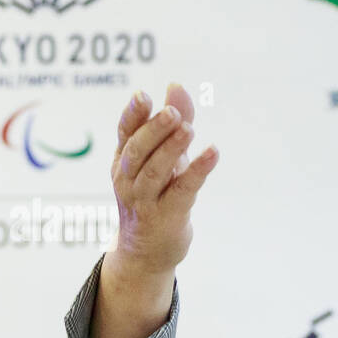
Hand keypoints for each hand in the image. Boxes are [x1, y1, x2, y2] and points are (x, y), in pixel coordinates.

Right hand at [109, 83, 217, 276]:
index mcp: (124, 162)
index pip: (125, 134)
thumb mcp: (163, 158)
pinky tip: (213, 153)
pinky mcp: (168, 217)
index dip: (133, 115)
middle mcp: (129, 180)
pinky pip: (182, 191)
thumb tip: (176, 86)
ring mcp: (145, 201)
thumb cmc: (156, 196)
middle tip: (172, 113)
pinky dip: (198, 171)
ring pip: (155, 171)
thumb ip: (171, 124)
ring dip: (171, 149)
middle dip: (154, 130)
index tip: (143, 96)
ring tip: (188, 129)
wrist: (147, 252)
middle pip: (138, 151)